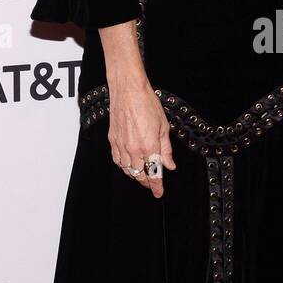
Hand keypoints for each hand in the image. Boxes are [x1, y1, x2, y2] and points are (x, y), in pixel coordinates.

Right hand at [108, 80, 175, 197]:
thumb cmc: (147, 103)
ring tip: (143, 176)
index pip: (153, 173)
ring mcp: (121, 145)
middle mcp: (134, 149)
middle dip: (147, 182)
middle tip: (153, 184)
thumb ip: (166, 149)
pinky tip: (129, 165)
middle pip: (140, 175)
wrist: (128, 90)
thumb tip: (170, 165)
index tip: (159, 192)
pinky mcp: (112, 140)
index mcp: (149, 146)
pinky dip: (124, 166)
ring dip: (136, 175)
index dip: (157, 186)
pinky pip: (117, 161)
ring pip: (127, 170)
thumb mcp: (163, 127)